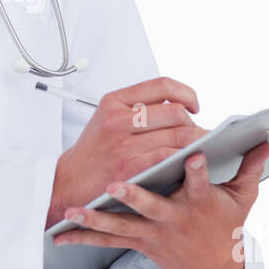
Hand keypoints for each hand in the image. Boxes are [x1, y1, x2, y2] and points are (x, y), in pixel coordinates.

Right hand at [46, 75, 206, 230]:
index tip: (193, 104)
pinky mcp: (129, 167)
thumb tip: (178, 106)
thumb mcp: (106, 118)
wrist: (68, 183)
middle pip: (175, 112)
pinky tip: (188, 161)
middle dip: (194, 123)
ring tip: (200, 148)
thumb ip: (136, 108)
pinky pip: (168, 155)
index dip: (185, 93)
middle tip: (198, 133)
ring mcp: (124, 143)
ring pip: (177, 135)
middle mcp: (118, 119)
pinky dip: (184, 157)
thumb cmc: (92, 153)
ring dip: (196, 142)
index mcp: (114, 102)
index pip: (162, 86)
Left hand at [52, 140, 268, 268]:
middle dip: (135, 196)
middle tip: (117, 185)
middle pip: (152, 206)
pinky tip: (60, 234)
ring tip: (74, 211)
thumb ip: (250, 168)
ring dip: (97, 218)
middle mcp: (174, 218)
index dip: (196, 170)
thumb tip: (268, 143)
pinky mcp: (139, 242)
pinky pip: (107, 241)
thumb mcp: (242, 199)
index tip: (193, 156)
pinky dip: (83, 237)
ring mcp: (154, 232)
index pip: (198, 183)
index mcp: (199, 202)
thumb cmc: (225, 225)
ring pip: (122, 225)